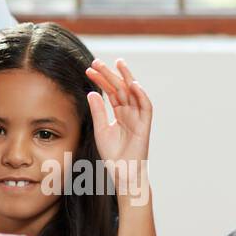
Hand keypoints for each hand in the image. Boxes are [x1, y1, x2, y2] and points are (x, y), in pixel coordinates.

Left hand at [85, 58, 151, 189]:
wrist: (124, 173)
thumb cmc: (113, 155)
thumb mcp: (101, 130)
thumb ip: (98, 111)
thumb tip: (92, 93)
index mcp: (120, 113)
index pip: (111, 92)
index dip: (101, 80)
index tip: (89, 70)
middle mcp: (130, 112)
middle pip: (120, 88)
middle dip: (110, 74)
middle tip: (97, 62)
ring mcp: (138, 117)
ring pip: (134, 93)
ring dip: (127, 78)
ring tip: (118, 64)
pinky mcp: (145, 125)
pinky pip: (146, 107)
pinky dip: (141, 95)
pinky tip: (132, 84)